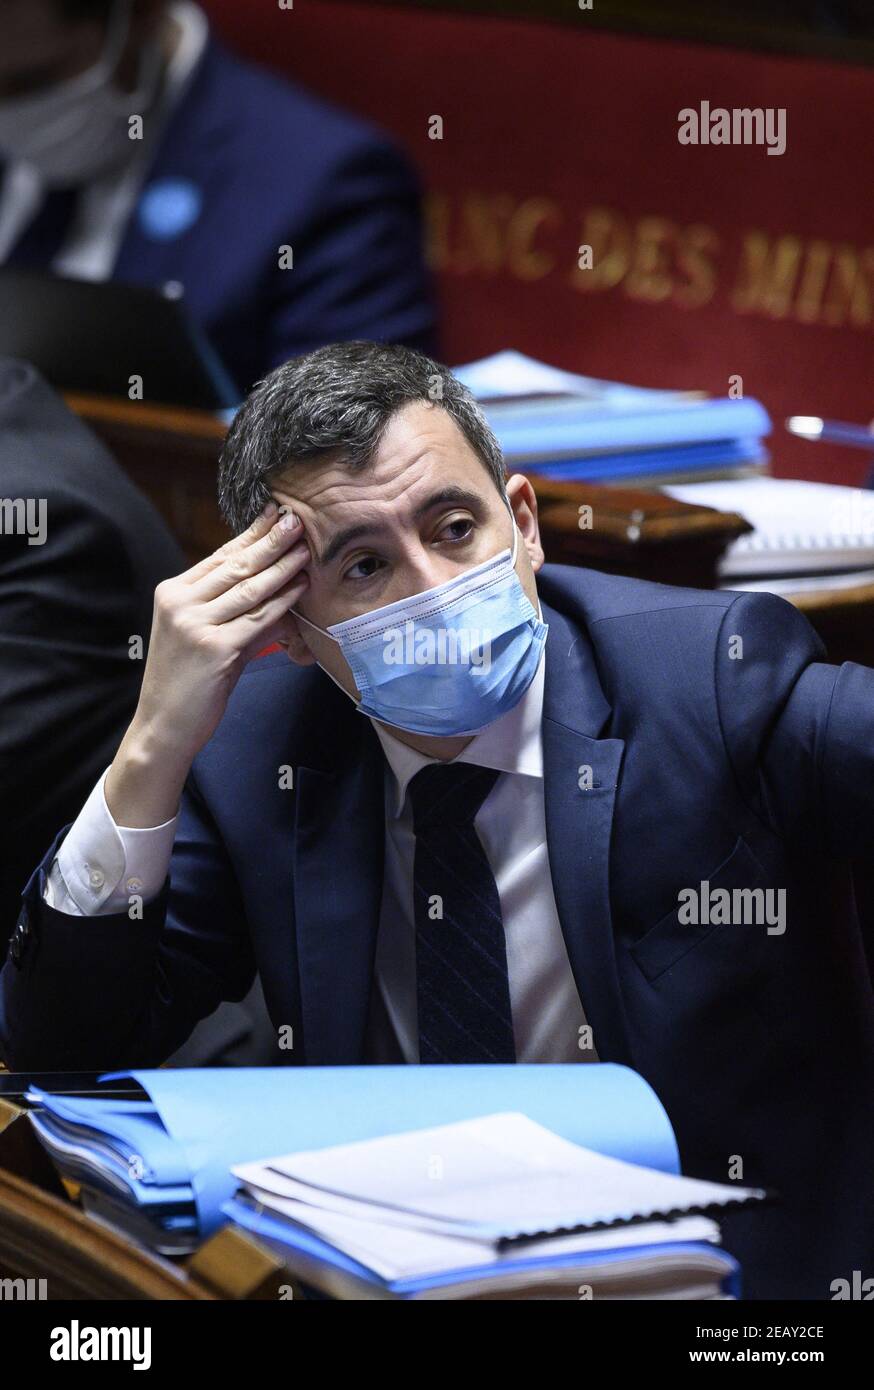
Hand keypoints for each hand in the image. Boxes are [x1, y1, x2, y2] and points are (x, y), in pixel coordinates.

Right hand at [106, 501, 308, 825]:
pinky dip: (282, 602)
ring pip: (250, 588)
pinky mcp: (215, 648)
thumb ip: (229, 609)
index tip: (275, 514)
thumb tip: (273, 585)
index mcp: (172, 592)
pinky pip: (258, 619)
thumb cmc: (186, 681)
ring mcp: (195, 625)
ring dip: (282, 566)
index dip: (251, 533)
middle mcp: (180, 603)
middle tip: (297, 519)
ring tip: (306, 548)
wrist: (164, 725)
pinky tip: (300, 588)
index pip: (219, 556)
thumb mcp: (200, 634)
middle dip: (270, 540)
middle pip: (235, 565)